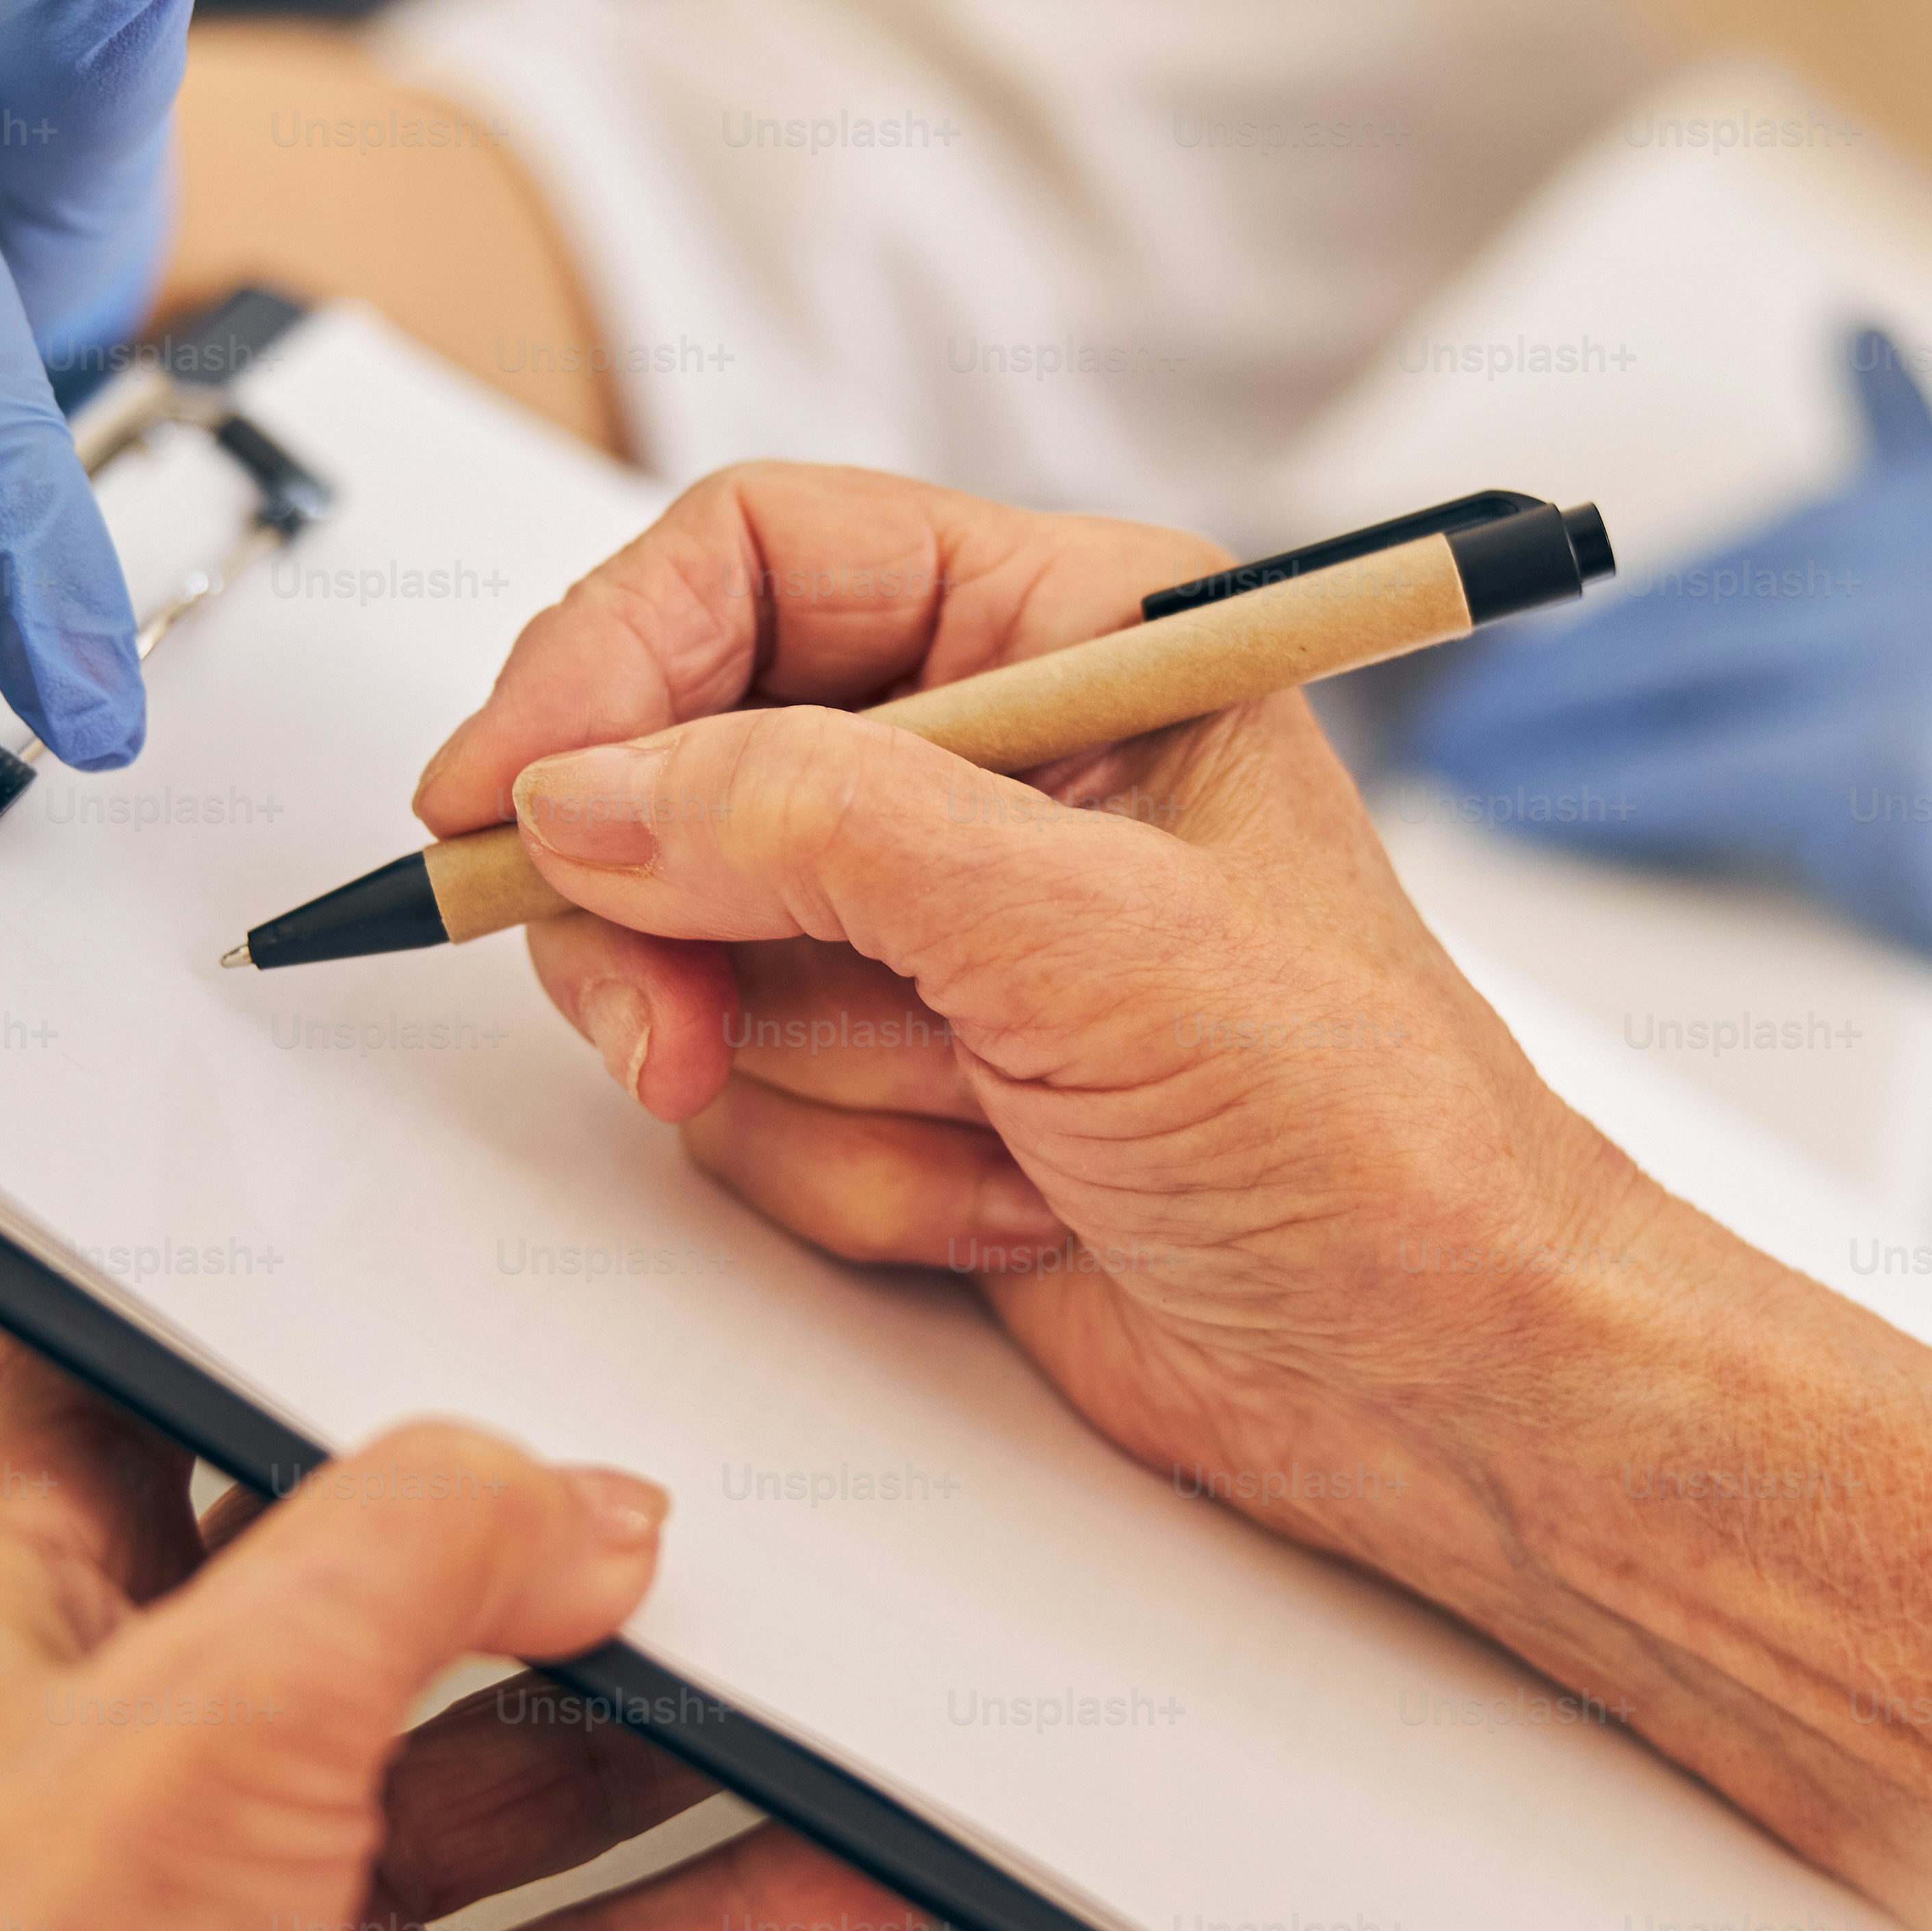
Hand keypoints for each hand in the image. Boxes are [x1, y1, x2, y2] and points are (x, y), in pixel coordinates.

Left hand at [0, 1332, 912, 1930]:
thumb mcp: (217, 1694)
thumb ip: (422, 1545)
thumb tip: (575, 1501)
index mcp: (20, 1606)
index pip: (138, 1391)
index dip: (264, 1314)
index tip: (427, 1257)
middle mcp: (143, 1750)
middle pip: (379, 1590)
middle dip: (541, 1543)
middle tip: (694, 1479)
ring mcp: (266, 1913)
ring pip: (510, 1778)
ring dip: (665, 1732)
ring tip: (813, 1659)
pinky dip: (712, 1916)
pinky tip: (828, 1864)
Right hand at [408, 462, 1699, 1631]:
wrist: (1426, 1373)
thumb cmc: (1369, 1134)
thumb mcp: (1094, 936)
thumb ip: (824, 829)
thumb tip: (599, 799)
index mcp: (1076, 632)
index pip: (759, 557)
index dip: (605, 664)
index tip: (505, 793)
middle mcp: (992, 760)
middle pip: (676, 764)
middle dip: (681, 925)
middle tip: (683, 1031)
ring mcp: (933, 930)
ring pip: (688, 954)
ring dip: (811, 1082)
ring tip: (981, 1125)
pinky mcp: (900, 1077)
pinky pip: (741, 1100)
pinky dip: (850, 1176)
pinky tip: (1001, 1198)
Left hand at [1404, 328, 1931, 1424]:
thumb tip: (1845, 336)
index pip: (1823, 509)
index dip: (1684, 579)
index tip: (1566, 585)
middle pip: (1736, 586)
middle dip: (1605, 656)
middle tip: (1490, 710)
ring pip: (1693, 670)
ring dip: (1562, 724)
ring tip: (1474, 766)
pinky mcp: (1912, 771)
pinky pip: (1691, 776)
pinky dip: (1587, 801)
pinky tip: (1509, 815)